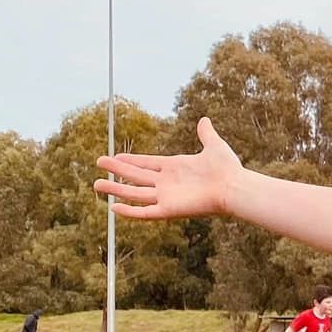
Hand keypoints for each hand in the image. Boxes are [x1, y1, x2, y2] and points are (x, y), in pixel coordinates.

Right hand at [94, 117, 241, 218]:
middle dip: (117, 171)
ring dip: (116, 189)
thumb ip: (206, 134)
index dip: (130, 160)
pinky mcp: (169, 209)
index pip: (146, 164)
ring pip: (135, 193)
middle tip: (98, 163)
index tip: (114, 157)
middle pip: (136, 177)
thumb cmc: (228, 169)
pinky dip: (130, 212)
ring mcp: (167, 196)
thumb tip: (204, 120)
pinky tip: (114, 208)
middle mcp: (167, 182)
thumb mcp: (214, 146)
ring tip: (97, 184)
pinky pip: (145, 212)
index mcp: (174, 167)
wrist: (235, 187)